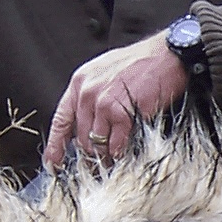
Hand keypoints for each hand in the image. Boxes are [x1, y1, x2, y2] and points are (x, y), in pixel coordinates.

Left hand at [43, 35, 189, 167]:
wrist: (167, 56)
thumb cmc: (143, 64)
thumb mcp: (106, 73)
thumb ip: (94, 96)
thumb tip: (89, 124)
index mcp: (80, 82)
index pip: (61, 120)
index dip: (55, 146)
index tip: (54, 164)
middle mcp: (86, 92)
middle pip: (80, 137)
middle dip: (90, 155)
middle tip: (99, 165)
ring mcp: (102, 103)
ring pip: (96, 144)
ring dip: (105, 157)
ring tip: (114, 162)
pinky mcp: (120, 113)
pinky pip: (115, 145)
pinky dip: (120, 153)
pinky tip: (125, 154)